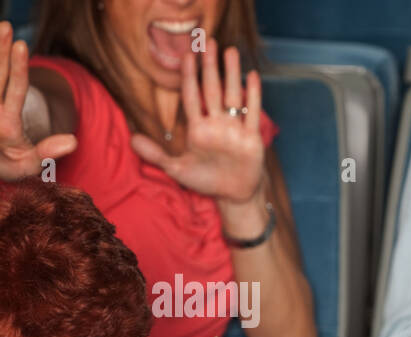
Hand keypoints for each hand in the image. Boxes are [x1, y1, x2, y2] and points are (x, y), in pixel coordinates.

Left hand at [0, 22, 76, 180]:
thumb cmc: (13, 164)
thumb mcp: (30, 166)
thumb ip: (47, 153)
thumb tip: (72, 141)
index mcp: (5, 127)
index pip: (13, 92)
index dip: (18, 68)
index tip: (21, 46)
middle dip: (1, 51)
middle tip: (7, 27)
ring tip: (3, 28)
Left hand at [129, 42, 264, 203]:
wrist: (233, 195)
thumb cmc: (206, 181)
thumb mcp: (177, 170)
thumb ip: (156, 155)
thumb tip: (132, 140)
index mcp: (198, 128)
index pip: (191, 96)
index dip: (188, 76)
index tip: (187, 55)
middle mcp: (216, 124)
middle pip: (212, 89)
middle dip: (210, 66)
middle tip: (208, 41)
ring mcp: (234, 129)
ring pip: (232, 95)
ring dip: (231, 73)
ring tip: (230, 51)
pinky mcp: (251, 138)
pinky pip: (252, 112)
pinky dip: (252, 95)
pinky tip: (251, 76)